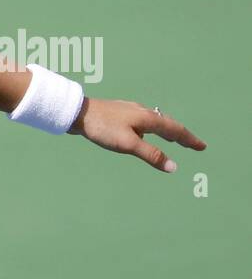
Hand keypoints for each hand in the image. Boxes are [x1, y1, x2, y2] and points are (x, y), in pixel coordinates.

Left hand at [68, 97, 206, 172]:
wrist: (77, 113)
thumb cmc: (102, 128)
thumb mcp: (128, 144)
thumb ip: (150, 155)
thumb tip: (173, 167)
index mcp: (148, 118)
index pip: (175, 130)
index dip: (189, 140)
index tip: (202, 147)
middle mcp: (142, 112)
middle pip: (167, 124)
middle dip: (181, 135)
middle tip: (192, 144)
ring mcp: (130, 111)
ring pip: (154, 122)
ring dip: (166, 131)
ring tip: (172, 139)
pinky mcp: (119, 114)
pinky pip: (142, 122)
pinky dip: (151, 129)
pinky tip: (142, 132)